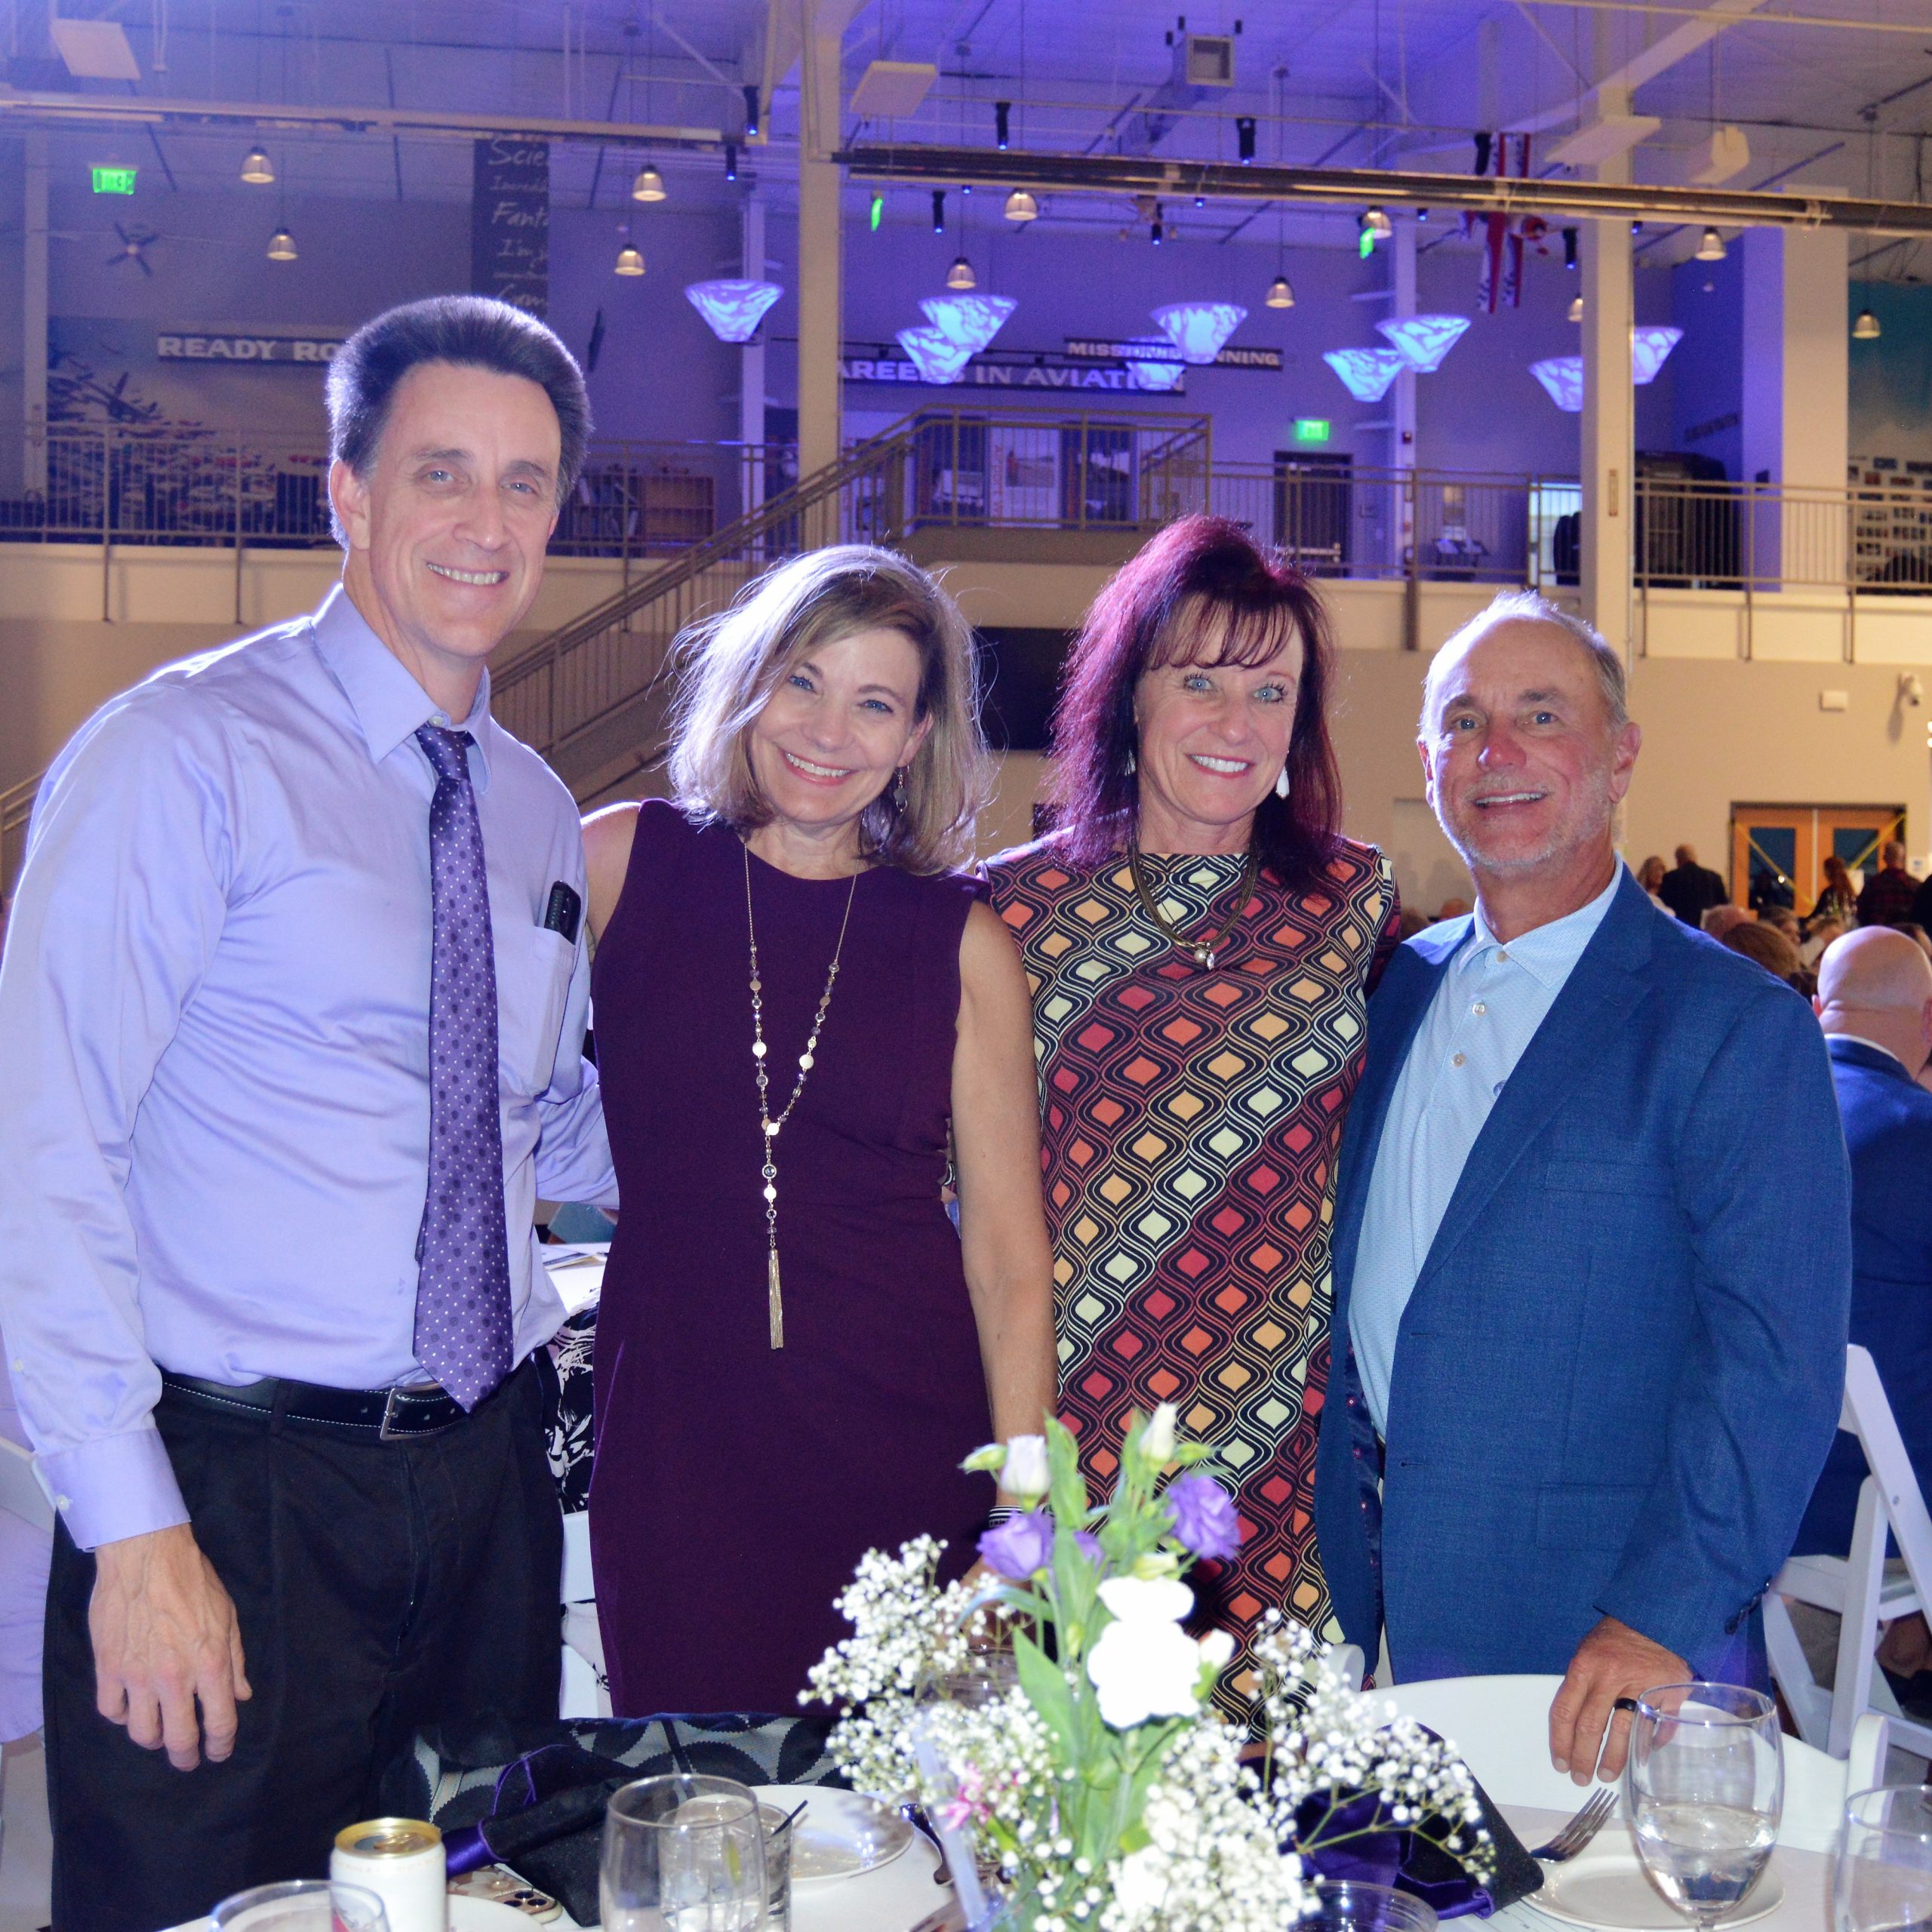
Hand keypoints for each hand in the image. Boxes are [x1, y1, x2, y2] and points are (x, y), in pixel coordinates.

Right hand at [89, 1523, 250, 1771]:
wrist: (147, 1556)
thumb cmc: (194, 1581)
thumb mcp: (227, 1616)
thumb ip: (235, 1660)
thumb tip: (241, 1695)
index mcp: (210, 1664)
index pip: (219, 1722)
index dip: (221, 1745)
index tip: (219, 1752)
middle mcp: (174, 1678)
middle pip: (179, 1739)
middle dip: (186, 1757)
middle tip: (188, 1760)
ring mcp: (137, 1676)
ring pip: (142, 1734)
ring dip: (154, 1740)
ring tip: (160, 1735)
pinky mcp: (108, 1668)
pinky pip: (111, 1711)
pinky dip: (122, 1716)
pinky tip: (131, 1709)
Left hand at [1549, 1615, 1686, 1785]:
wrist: (1656, 1618)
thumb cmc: (1614, 1638)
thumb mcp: (1587, 1651)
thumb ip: (1581, 1684)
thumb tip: (1573, 1722)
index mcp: (1584, 1667)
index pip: (1564, 1712)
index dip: (1560, 1742)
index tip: (1560, 1763)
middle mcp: (1609, 1679)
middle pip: (1591, 1727)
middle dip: (1583, 1757)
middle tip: (1581, 1778)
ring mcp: (1640, 1688)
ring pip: (1623, 1733)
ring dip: (1613, 1760)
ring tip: (1606, 1775)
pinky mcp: (1668, 1694)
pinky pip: (1657, 1726)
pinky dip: (1649, 1744)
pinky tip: (1642, 1757)